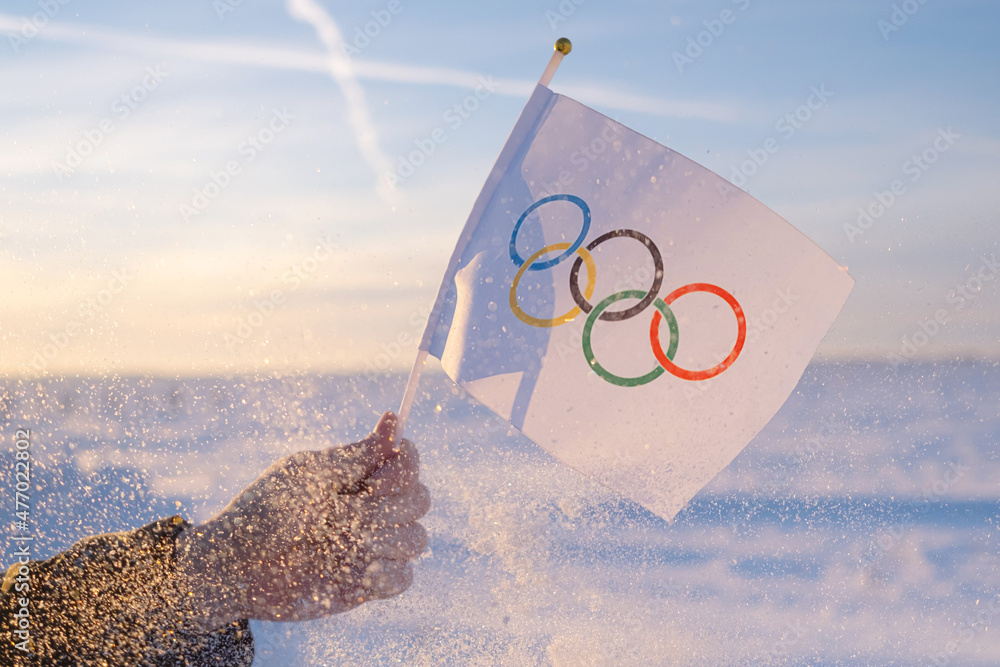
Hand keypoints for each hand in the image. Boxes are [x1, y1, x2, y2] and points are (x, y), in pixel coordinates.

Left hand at [175, 411, 428, 628]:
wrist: (235, 568)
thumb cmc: (264, 513)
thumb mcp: (308, 475)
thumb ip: (356, 455)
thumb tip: (393, 419)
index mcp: (360, 477)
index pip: (408, 462)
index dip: (403, 468)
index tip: (374, 479)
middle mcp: (373, 509)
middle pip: (420, 499)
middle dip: (389, 507)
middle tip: (345, 514)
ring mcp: (373, 547)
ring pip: (416, 539)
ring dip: (385, 540)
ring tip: (346, 543)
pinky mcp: (368, 584)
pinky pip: (403, 578)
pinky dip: (386, 574)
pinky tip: (355, 571)